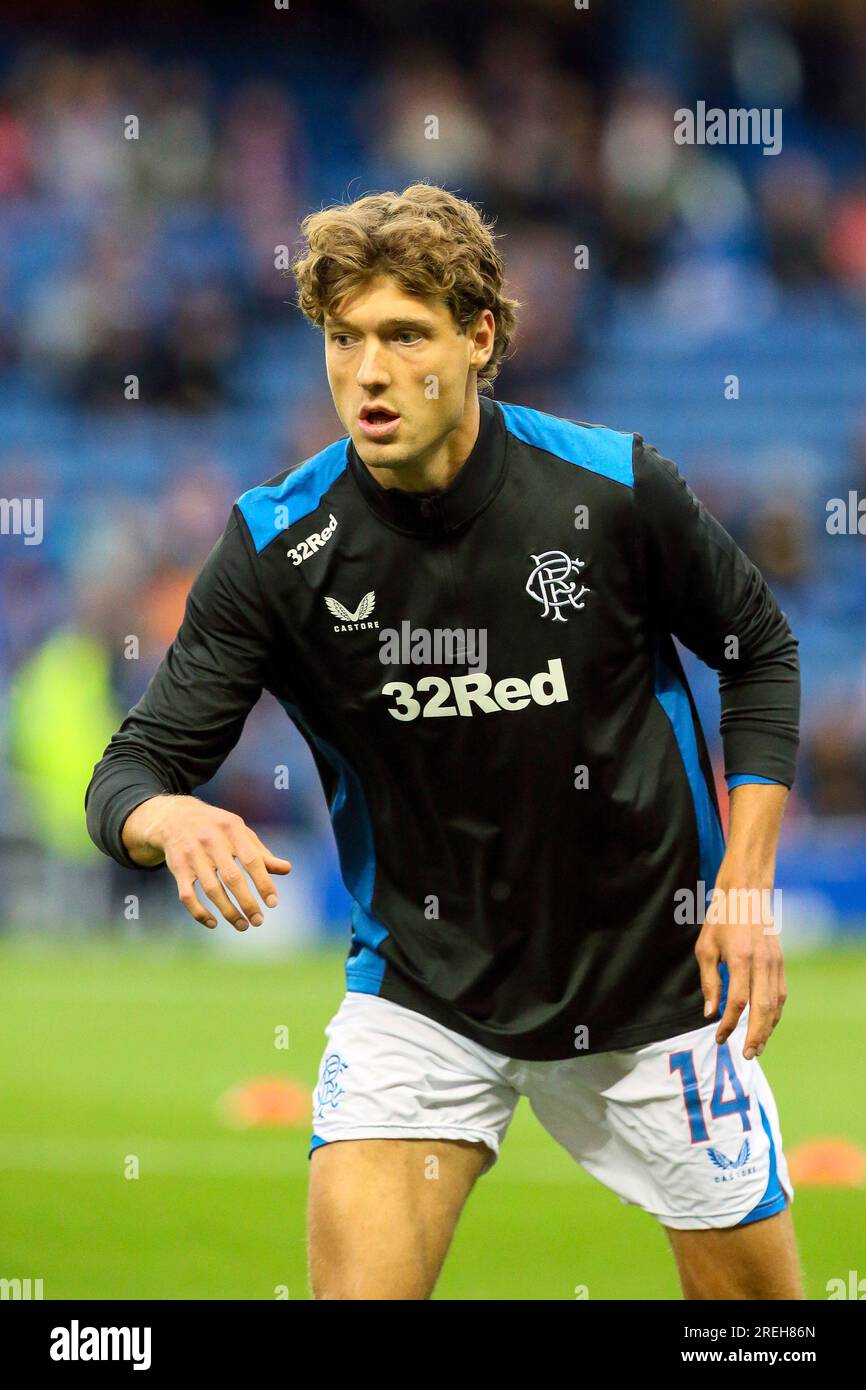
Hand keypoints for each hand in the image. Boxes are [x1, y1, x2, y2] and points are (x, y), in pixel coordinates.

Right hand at [123, 795, 291, 931]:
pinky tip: (213, 923)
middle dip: (247, 903)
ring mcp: (192, 855)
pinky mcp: (177, 868)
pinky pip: (187, 896)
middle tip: (259, 921)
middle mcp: (210, 840)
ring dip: (228, 912)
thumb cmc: (216, 828)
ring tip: (243, 925)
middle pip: (231, 878)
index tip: (273, 903)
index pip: (251, 860)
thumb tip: (287, 869)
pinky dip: (199, 912)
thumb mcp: (240, 832)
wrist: (174, 817)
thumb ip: (261, 852)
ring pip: (211, 890)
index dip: (264, 883)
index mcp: (231, 829)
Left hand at [694, 877, 786, 1060]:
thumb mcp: (706, 948)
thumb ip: (709, 982)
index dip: (728, 1024)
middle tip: (746, 1055)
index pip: (737, 1002)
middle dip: (755, 1036)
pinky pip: (781, 994)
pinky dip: (775, 1013)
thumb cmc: (721, 919)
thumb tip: (710, 1013)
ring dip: (768, 1029)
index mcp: (741, 958)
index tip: (719, 1037)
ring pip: (775, 1004)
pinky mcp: (781, 962)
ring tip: (757, 1047)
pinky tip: (766, 1024)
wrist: (747, 893)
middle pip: (762, 1009)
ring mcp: (775, 963)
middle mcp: (762, 963)